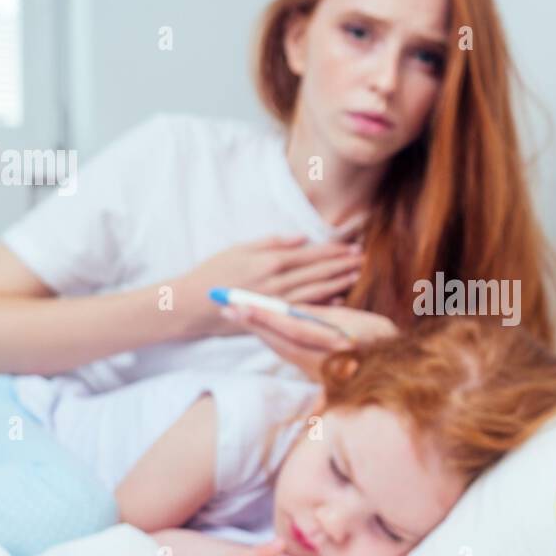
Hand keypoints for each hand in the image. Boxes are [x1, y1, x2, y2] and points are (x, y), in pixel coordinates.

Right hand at [173, 235, 363, 336]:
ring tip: (356, 276)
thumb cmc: (214, 272)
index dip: (333, 252)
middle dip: (342, 266)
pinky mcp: (273, 317)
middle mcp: (277, 283)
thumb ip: (272, 242)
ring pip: (315, 292)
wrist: (193, 305)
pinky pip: (303, 311)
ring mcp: (277, 302)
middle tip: (362, 259)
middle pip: (318, 273)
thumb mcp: (240, 248)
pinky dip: (321, 306)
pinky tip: (338, 301)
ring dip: (338, 283)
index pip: (310, 255)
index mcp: (270, 262)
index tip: (352, 247)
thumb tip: (301, 238)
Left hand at [221, 303, 397, 380]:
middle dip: (252, 323)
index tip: (242, 304)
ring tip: (235, 314)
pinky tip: (258, 330)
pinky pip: (287, 355)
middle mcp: (323, 362)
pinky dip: (271, 340)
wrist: (395, 369)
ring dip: (257, 331)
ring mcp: (318, 371)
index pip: (292, 328)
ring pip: (280, 349)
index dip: (265, 316)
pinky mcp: (314, 375)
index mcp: (335, 344)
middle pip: (279, 341)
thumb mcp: (353, 321)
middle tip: (226, 307)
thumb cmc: (377, 338)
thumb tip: (288, 307)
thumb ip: (320, 315)